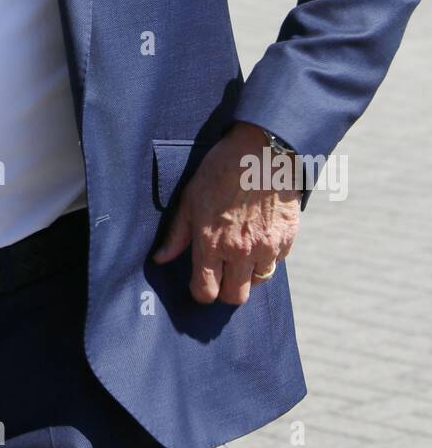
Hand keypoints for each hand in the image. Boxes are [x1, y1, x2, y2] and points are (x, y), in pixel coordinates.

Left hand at [151, 121, 300, 305]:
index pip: (206, 291)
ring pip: (257, 283)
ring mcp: (266, 247)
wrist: (262, 150)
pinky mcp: (287, 239)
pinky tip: (259, 237)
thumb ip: (177, 233)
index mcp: (211, 243)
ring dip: (248, 274)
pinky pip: (276, 262)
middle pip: (234, 297)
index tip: (201, 284)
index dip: (201, 292)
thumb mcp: (190, 198)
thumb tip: (160, 258)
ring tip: (242, 253)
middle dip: (225, 290)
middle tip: (222, 274)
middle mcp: (239, 251)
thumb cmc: (221, 170)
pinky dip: (267, 256)